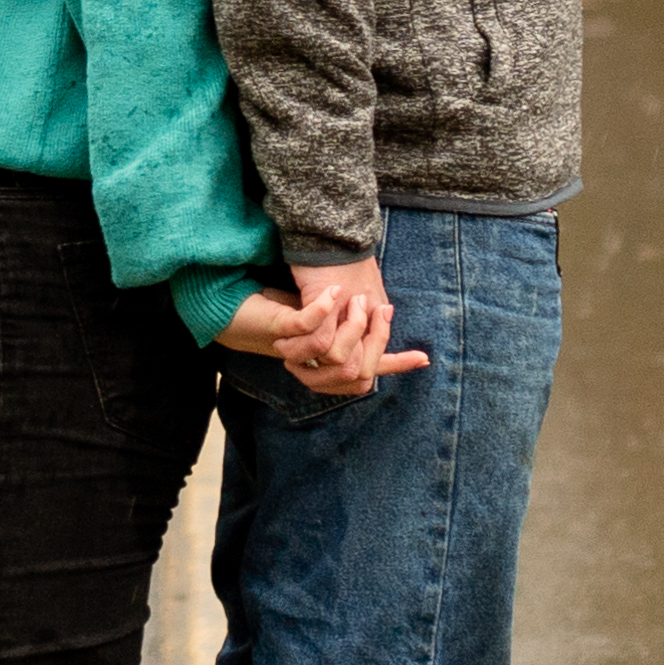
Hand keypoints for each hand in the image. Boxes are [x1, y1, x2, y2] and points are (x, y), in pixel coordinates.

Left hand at [220, 262, 425, 395]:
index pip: (369, 369)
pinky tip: (331, 293)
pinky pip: (310, 329)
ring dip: (352, 326)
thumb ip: (352, 319)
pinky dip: (322, 310)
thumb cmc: (282, 312)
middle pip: (360, 370)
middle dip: (375, 338)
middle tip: (376, 307)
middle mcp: (315, 364)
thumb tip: (383, 312)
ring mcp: (299, 352)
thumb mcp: (326, 313)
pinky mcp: (282, 333)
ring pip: (338, 356)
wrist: (238, 313)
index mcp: (331, 359)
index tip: (424, 358)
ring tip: (350, 298)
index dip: (396, 365)